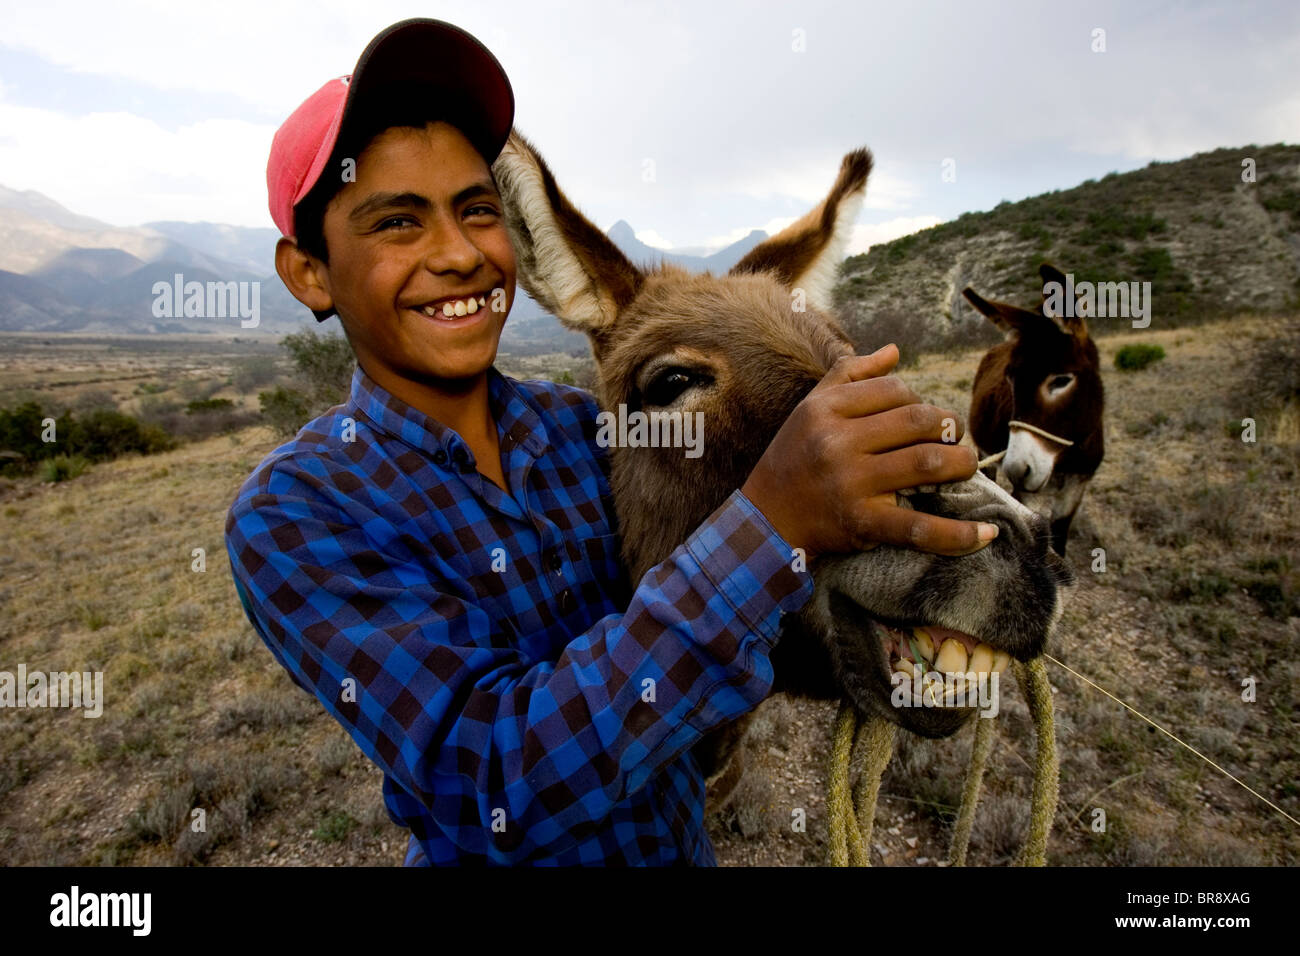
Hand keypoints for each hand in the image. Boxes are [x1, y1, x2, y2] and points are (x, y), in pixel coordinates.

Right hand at [740, 344, 997, 560]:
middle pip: (918, 421)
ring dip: (961, 463)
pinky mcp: (861, 523)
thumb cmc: (792, 460)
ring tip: (967, 466)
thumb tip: (895, 350)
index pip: (894, 390)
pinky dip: (957, 535)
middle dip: (950, 428)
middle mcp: (837, 442)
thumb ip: (849, 374)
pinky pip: (918, 527)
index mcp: (825, 409)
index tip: (925, 419)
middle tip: (956, 440)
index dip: (920, 400)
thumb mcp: (809, 409)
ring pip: (927, 463)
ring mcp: (850, 483)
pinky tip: (986, 535)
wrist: (763, 522)